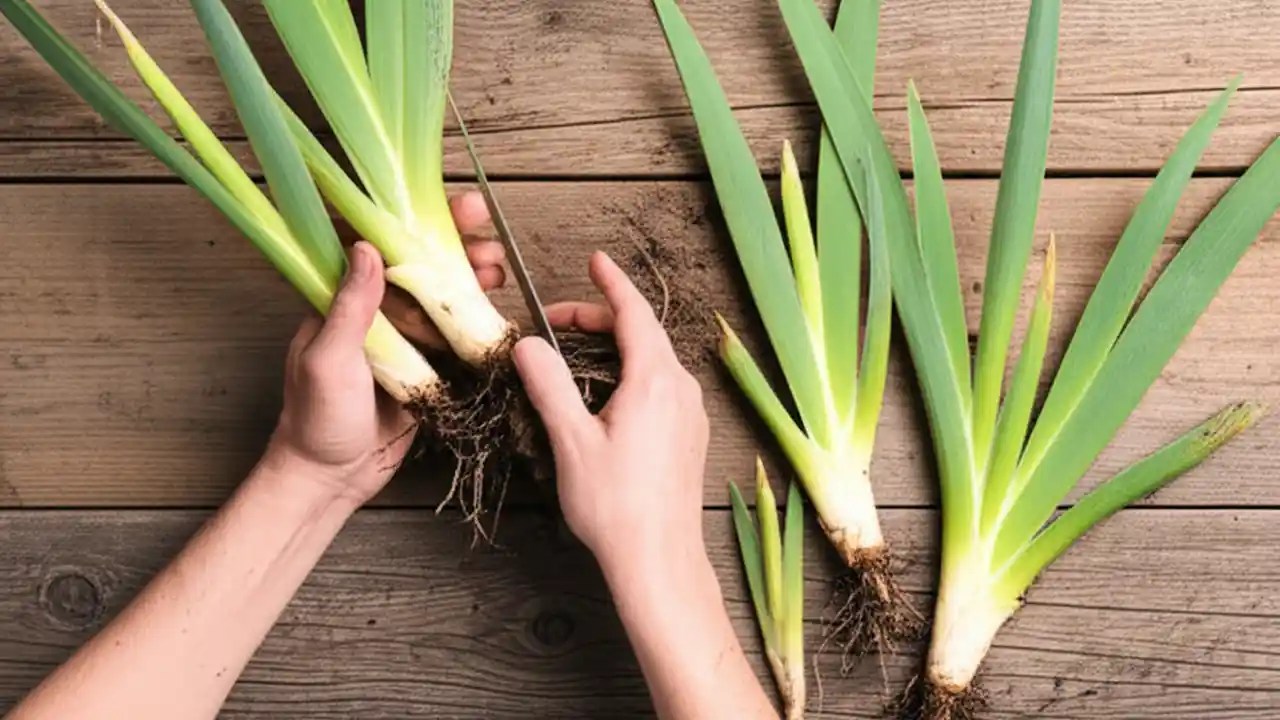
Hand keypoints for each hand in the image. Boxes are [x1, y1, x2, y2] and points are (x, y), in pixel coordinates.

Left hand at [269, 191, 505, 503]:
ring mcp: (402, 340)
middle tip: (485, 233)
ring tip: (497, 267)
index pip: (376, 244)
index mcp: (341, 301)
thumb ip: (350, 308)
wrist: (331, 478)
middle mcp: (373, 313)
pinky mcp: (425, 368)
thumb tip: (367, 248)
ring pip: (440, 295)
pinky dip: (476, 319)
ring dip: (469, 276)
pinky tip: (495, 307)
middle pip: (416, 263)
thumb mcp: (327, 360)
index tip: (441, 205)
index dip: (407, 217)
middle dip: (452, 242)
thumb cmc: (315, 420)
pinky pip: (453, 335)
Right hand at [512, 252, 709, 580]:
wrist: (659, 560)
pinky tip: (605, 395)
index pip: (634, 313)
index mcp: (654, 380)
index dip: (612, 283)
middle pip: (643, 334)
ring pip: (654, 361)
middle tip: (558, 319)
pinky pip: (662, 387)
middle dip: (601, 318)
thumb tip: (529, 345)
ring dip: (616, 347)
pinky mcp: (690, 436)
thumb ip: (549, 384)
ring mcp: (691, 414)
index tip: (595, 261)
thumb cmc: (615, 504)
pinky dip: (631, 374)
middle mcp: (681, 389)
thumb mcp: (570, 439)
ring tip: (575, 353)